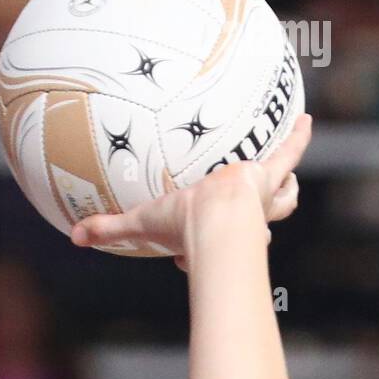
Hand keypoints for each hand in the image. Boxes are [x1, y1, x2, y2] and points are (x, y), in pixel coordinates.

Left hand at [70, 113, 312, 271]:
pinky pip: (288, 154)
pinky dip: (297, 139)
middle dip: (254, 227)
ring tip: (285, 177)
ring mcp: (260, 199)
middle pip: (257, 225)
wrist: (217, 217)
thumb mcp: (141, 224)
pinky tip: (304, 118)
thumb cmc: (182, 227)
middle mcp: (243, 222)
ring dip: (283, 193)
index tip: (178, 259)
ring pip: (282, 199)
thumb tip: (73, 238)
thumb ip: (109, 229)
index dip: (191, 257)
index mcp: (211, 237)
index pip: (207, 249)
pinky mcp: (270, 176)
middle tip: (250, 224)